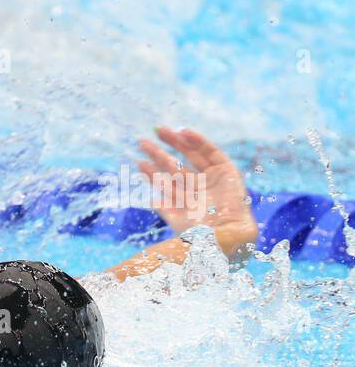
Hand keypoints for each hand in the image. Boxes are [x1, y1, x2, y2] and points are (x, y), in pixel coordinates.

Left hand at [137, 127, 257, 258]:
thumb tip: (150, 201)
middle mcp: (198, 189)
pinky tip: (184, 132)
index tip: (138, 162)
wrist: (226, 237)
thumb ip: (165, 209)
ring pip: (190, 156)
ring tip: (158, 130)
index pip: (166, 182)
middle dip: (159, 154)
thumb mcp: (177, 222)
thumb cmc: (201, 236)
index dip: (152, 172)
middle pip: (175, 166)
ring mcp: (213, 179)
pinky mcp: (227, 171)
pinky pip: (212, 152)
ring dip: (175, 143)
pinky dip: (199, 141)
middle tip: (142, 142)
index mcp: (186, 202)